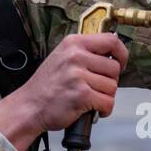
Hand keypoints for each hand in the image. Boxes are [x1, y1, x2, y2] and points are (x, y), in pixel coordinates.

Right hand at [0, 33, 128, 150]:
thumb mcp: (62, 57)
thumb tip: (113, 54)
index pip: (111, 40)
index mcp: (73, 43)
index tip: (120, 63)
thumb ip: (85, 52)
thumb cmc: (46, 85)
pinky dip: (104, 110)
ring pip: (113, 87)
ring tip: (89, 98)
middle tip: (95, 87)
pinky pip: (108, 102)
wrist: (29, 106)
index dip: (121, 53)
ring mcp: (79, 75)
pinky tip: (93, 109)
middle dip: (109, 81)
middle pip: (114, 68)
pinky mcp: (82, 95)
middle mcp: (76, 56)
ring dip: (105, 96)